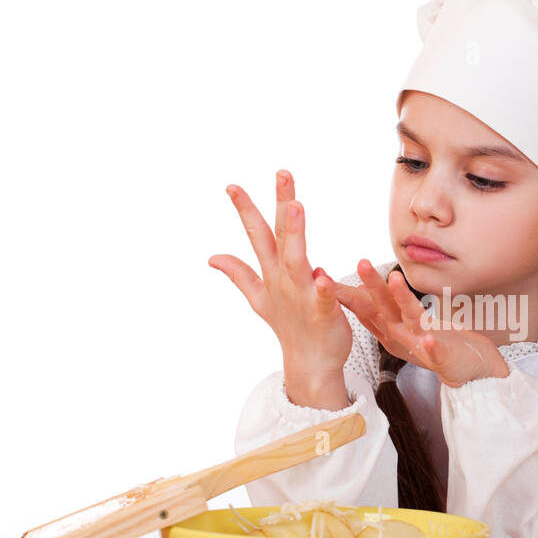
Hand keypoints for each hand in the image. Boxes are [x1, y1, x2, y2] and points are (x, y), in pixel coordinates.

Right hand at [208, 172, 352, 391]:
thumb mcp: (258, 298)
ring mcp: (301, 296)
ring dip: (296, 235)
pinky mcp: (322, 313)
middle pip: (280, 237)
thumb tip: (212, 256)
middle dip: (281, 204)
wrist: (309, 364)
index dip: (245, 209)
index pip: (257, 234)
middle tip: (283, 173)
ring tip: (297, 207)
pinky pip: (324, 297)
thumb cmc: (290, 327)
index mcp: (272, 272)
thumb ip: (238, 274)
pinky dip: (324, 286)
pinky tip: (324, 274)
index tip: (231, 184)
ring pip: (297, 260)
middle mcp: (284, 280)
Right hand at [335, 259, 509, 388]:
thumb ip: (380, 310)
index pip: (366, 308)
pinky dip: (431, 345)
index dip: (348, 293)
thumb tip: (358, 287)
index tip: (330, 276)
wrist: (466, 371)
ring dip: (401, 299)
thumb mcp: (400, 325)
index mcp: (390, 329)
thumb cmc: (432, 344)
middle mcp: (401, 336)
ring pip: (409, 321)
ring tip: (394, 278)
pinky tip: (428, 338)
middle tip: (362, 263)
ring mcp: (420, 347)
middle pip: (383, 309)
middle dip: (373, 286)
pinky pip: (435, 352)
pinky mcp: (442, 358)